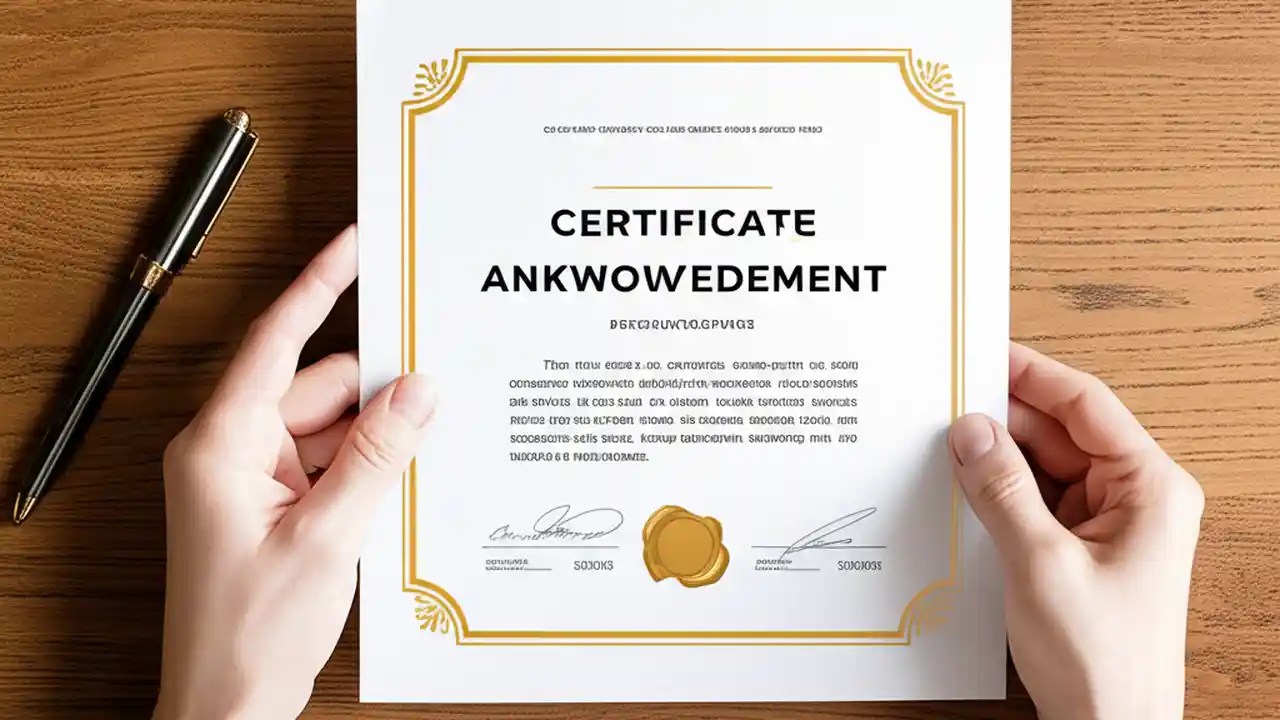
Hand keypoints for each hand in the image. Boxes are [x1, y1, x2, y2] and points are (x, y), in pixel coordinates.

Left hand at [153, 226, 435, 719]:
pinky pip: (329, 461)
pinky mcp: (274, 505)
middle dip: (378, 389)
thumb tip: (419, 390)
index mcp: (222, 445)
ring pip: (331, 425)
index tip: (354, 245)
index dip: (319, 286)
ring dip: (376, 435)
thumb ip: (378, 456)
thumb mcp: (327, 537)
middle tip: (440, 383)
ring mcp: (253, 479)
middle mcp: (233, 452)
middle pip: (318, 386)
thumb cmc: (248, 634)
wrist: (228, 707)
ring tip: (425, 452)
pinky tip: (402, 480)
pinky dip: (365, 465)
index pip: (276, 342)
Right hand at [949, 343, 1202, 719]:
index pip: (1087, 405)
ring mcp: (1106, 523)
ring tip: (942, 447)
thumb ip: (1002, 490)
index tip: (981, 352)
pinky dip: (998, 491)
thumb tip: (970, 429)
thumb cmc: (1103, 661)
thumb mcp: (1041, 565)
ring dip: (996, 458)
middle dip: (1002, 419)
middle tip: (940, 403)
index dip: (1032, 374)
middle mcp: (1134, 497)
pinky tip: (961, 487)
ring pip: (1041, 466)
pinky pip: (1034, 500)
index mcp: (1150, 488)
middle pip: (1059, 432)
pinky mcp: (1078, 548)